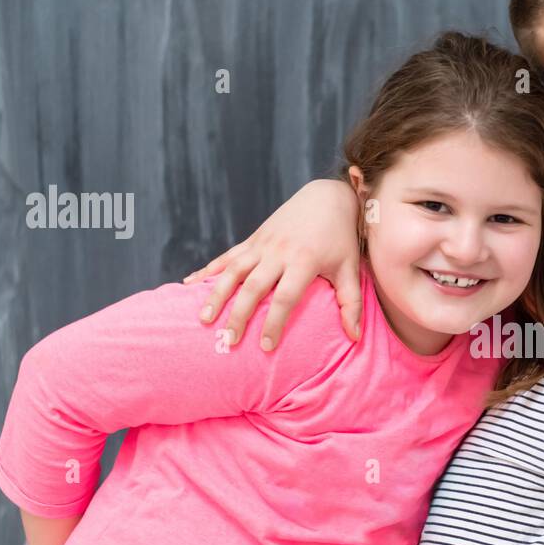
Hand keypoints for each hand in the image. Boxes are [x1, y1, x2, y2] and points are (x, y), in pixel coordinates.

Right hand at [183, 178, 362, 346]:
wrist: (327, 197)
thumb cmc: (341, 239)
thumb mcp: (350, 269)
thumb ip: (351, 304)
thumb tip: (354, 337)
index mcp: (304, 261)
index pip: (285, 297)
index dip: (274, 323)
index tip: (266, 347)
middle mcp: (278, 252)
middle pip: (253, 287)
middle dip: (239, 316)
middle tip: (229, 342)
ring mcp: (262, 244)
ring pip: (232, 271)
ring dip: (216, 295)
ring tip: (204, 320)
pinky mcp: (252, 239)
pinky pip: (226, 256)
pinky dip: (207, 269)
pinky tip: (189, 284)